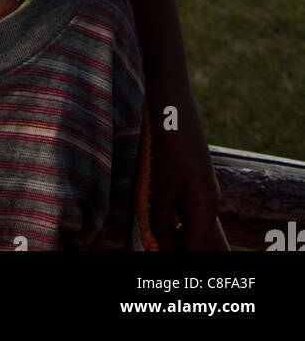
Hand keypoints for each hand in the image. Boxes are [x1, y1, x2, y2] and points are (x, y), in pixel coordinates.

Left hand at [146, 82, 228, 250]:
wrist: (166, 93)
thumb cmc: (166, 138)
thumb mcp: (160, 184)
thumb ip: (160, 222)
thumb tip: (159, 252)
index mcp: (207, 205)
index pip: (195, 248)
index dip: (172, 255)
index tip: (150, 255)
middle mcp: (205, 199)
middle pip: (191, 238)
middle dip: (170, 243)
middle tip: (147, 242)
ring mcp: (193, 186)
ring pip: (180, 221)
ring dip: (161, 228)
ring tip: (142, 227)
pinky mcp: (180, 174)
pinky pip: (173, 204)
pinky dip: (159, 212)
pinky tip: (142, 209)